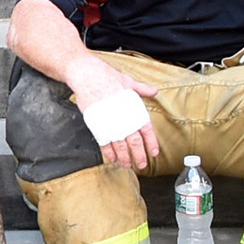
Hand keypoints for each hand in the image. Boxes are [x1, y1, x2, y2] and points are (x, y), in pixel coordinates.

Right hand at [67, 54, 159, 169]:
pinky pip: (105, 144)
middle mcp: (125, 121)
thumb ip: (142, 89)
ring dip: (125, 158)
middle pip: (135, 144)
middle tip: (141, 165)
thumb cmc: (108, 78)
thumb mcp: (129, 82)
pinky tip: (112, 159)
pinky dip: (109, 153)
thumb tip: (154, 91)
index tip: (153, 153)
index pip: (147, 132)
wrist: (89, 77)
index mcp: (135, 111)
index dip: (151, 144)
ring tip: (127, 165)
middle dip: (139, 156)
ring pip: (121, 147)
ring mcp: (111, 125)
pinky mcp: (98, 127)